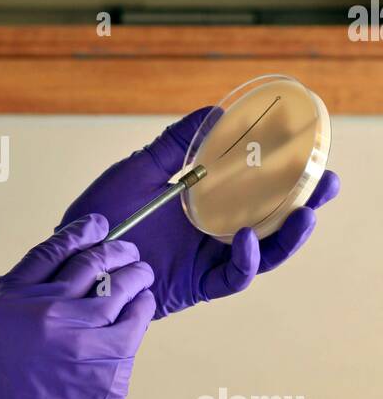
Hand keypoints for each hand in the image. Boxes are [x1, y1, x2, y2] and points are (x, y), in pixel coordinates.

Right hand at [0, 214, 155, 398]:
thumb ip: (3, 300)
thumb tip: (35, 274)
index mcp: (11, 301)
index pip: (51, 250)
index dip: (79, 233)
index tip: (95, 228)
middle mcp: (46, 307)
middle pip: (91, 260)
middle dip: (114, 249)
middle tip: (125, 252)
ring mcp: (81, 330)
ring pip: (121, 282)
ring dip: (135, 273)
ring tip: (141, 274)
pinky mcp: (112, 354)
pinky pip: (137, 315)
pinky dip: (143, 304)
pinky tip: (142, 304)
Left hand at [56, 107, 339, 318]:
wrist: (70, 257)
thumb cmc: (99, 214)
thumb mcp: (139, 170)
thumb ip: (175, 144)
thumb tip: (214, 111)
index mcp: (204, 203)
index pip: (255, 189)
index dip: (285, 176)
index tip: (313, 155)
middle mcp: (211, 232)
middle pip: (270, 221)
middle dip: (303, 205)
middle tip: (327, 183)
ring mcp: (205, 260)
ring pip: (262, 253)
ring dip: (288, 235)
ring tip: (305, 212)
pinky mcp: (194, 287)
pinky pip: (230, 279)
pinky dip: (245, 261)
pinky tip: (248, 239)